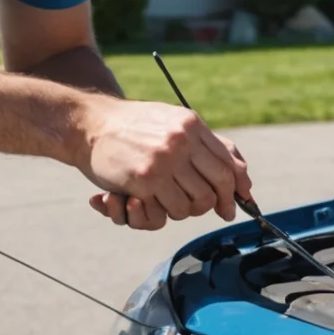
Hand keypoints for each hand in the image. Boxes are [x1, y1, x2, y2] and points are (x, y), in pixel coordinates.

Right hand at [78, 98, 250, 230]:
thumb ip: (207, 144)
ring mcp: (164, 161)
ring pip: (195, 203)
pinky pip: (170, 210)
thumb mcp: (174, 122)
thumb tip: (241, 176)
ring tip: (171, 200)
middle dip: (215, 203)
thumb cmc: (135, 126)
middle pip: (218, 186)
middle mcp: (182, 141)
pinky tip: (152, 201)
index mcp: (192, 125)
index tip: (235, 203)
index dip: (237, 189)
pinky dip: (164, 212)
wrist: (92, 124)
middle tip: (206, 208)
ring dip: (185, 208)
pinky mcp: (145, 180)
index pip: (228, 164)